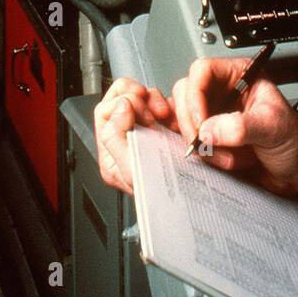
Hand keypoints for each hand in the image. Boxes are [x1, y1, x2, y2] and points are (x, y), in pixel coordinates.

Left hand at [94, 77, 176, 193]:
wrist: (193, 200)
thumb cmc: (162, 196)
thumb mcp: (131, 171)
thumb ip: (115, 137)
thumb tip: (119, 107)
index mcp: (111, 151)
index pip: (105, 111)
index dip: (122, 105)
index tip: (139, 113)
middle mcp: (127, 138)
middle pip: (121, 96)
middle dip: (139, 97)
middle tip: (154, 113)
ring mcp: (147, 130)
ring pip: (143, 96)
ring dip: (157, 102)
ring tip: (167, 119)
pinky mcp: (166, 127)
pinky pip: (164, 103)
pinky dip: (172, 107)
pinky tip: (176, 122)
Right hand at [170, 57, 297, 195]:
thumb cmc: (296, 142)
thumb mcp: (272, 128)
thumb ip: (240, 126)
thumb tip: (208, 129)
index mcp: (240, 76)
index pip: (202, 72)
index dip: (196, 97)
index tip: (202, 123)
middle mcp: (223, 92)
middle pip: (185, 93)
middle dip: (195, 124)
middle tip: (207, 144)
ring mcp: (213, 114)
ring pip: (182, 118)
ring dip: (200, 142)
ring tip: (227, 156)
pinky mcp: (208, 136)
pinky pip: (185, 136)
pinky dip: (194, 150)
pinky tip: (212, 157)